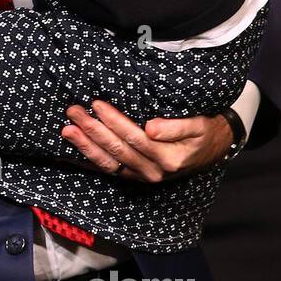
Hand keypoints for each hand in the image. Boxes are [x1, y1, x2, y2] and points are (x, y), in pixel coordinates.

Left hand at [62, 98, 232, 181]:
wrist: (212, 151)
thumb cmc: (204, 133)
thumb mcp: (199, 126)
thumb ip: (177, 128)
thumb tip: (151, 128)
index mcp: (168, 158)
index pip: (134, 137)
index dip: (114, 121)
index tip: (97, 104)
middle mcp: (153, 171)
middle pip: (117, 149)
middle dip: (93, 130)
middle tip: (74, 112)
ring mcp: (142, 176)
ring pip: (109, 162)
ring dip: (86, 146)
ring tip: (67, 130)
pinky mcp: (135, 176)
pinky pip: (110, 169)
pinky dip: (92, 159)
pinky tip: (76, 148)